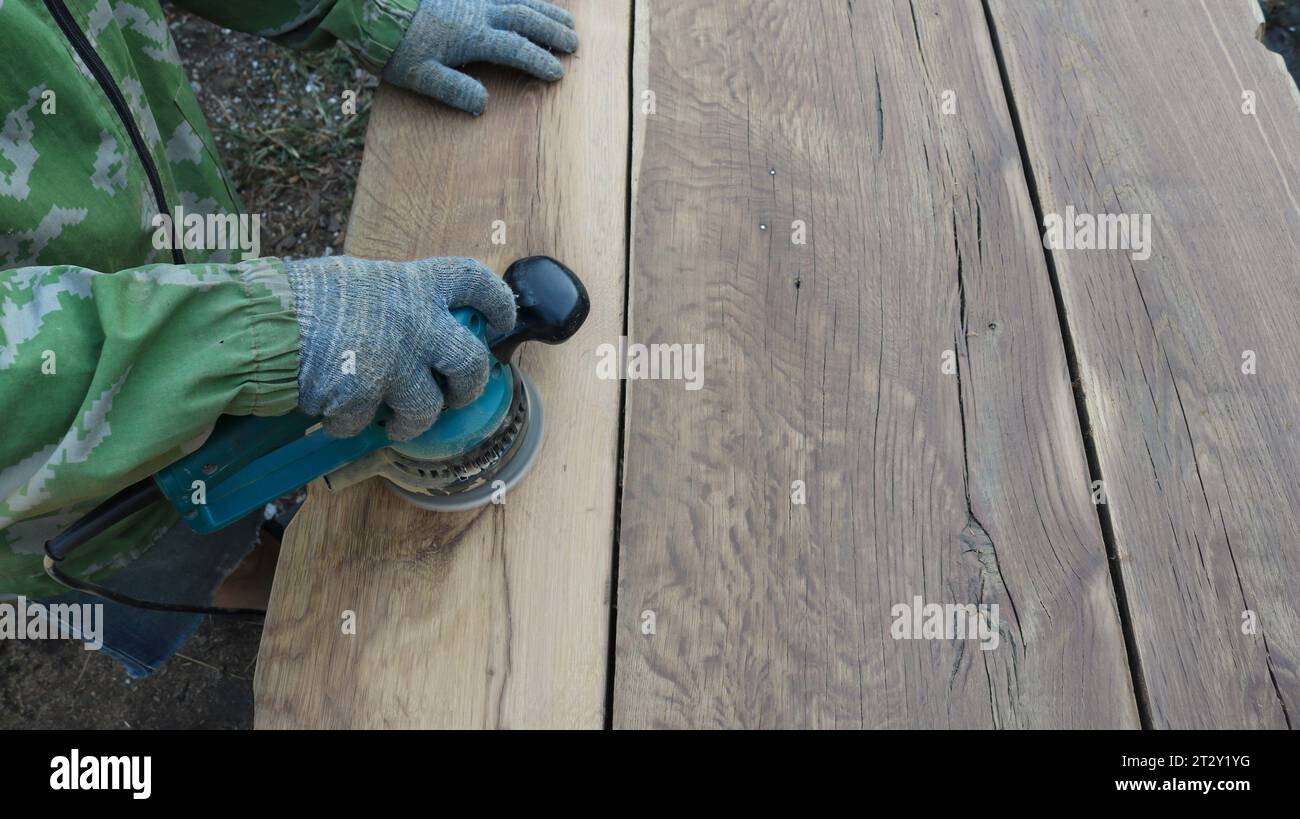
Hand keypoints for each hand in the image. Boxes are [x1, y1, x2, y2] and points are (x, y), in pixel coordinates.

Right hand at [285, 255, 516, 439]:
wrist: (260, 322)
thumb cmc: (305, 298)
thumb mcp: (362, 281)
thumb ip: (398, 300)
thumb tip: (422, 319)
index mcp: (416, 285)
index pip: (477, 284)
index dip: (499, 304)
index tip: (501, 320)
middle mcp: (416, 323)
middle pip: (471, 363)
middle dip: (468, 387)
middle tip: (454, 394)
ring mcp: (395, 363)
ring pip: (428, 408)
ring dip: (412, 421)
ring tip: (395, 421)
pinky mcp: (366, 397)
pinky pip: (369, 424)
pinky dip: (352, 423)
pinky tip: (336, 409)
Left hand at [382, 0, 578, 114]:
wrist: (372, 6)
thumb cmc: (395, 44)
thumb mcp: (420, 75)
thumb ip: (454, 90)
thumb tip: (483, 105)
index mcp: (473, 35)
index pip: (516, 48)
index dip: (539, 60)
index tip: (558, 73)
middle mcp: (479, 11)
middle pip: (526, 18)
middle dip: (552, 31)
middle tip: (575, 44)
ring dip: (545, 10)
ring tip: (567, 20)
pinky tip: (528, 2)